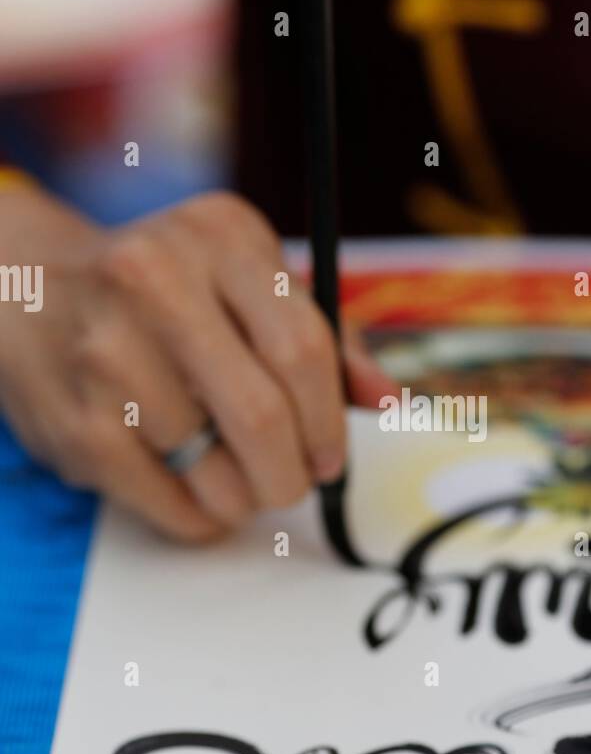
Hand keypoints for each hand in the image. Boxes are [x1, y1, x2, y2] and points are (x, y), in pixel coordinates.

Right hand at [0, 186, 393, 540]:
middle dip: (293, 473)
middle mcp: (155, 280)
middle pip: (264, 417)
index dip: (331, 422)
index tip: (331, 455)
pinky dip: (201, 518)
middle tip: (293, 483)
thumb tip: (391, 400)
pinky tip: (196, 493)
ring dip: (246, 499)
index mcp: (218, 235)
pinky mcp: (77, 422)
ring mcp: (107, 352)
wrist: (24, 289)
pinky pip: (171, 506)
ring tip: (238, 483)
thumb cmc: (162, 290)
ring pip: (219, 473)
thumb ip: (326, 335)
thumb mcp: (244, 279)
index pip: (304, 349)